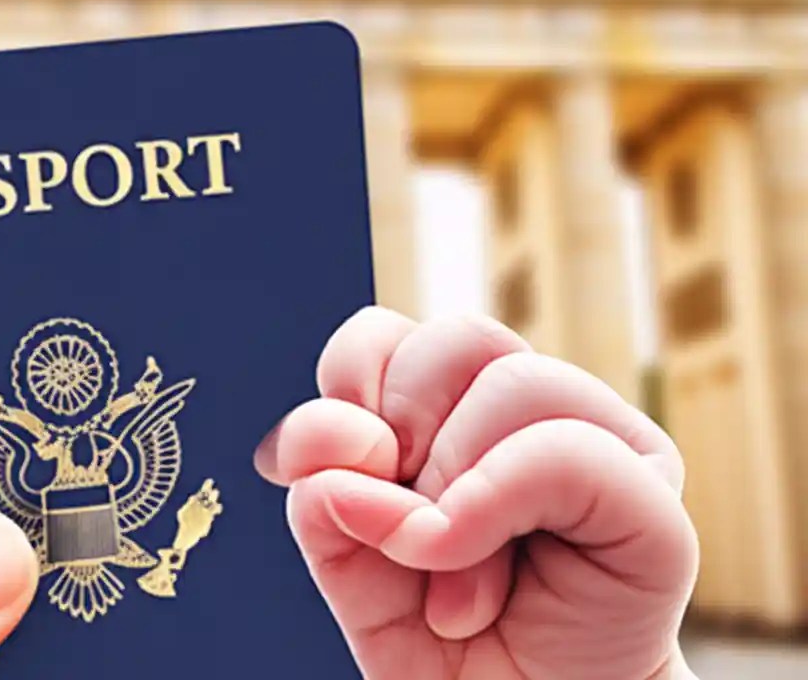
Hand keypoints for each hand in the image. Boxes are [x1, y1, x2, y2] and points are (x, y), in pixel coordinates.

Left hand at [255, 308, 698, 679]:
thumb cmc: (444, 640)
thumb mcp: (353, 567)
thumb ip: (326, 499)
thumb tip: (330, 436)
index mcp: (456, 409)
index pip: (389, 336)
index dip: (347, 383)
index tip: (332, 472)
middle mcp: (534, 412)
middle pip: (456, 340)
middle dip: (400, 433)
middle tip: (398, 533)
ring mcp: (602, 445)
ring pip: (514, 383)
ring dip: (449, 491)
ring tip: (444, 583)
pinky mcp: (649, 498)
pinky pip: (565, 451)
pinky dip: (492, 506)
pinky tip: (471, 580)